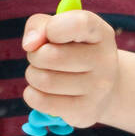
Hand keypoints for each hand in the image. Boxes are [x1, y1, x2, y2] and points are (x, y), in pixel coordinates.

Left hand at [22, 11, 118, 127]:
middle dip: (35, 56)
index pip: (79, 23)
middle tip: (41, 58)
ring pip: (44, 81)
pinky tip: (42, 91)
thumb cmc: (72, 51)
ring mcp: (98, 88)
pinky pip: (42, 102)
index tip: (48, 34)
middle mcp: (105, 60)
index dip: (53, 28)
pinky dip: (32, 95)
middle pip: (50, 56)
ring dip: (33, 76)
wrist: (102, 88)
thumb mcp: (59, 30)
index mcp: (100, 33)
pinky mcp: (86, 111)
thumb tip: (29, 44)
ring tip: (43, 74)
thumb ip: (39, 25)